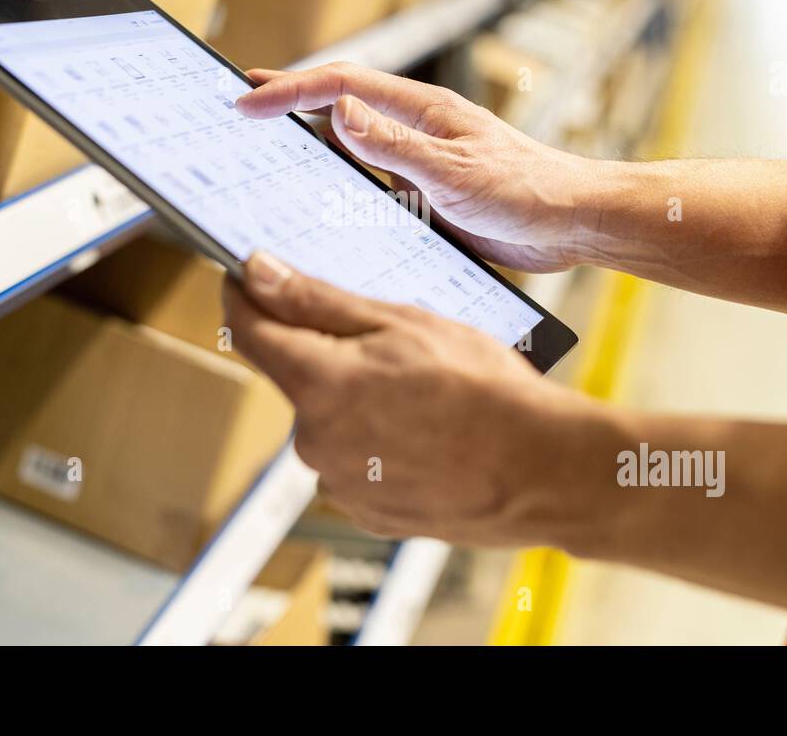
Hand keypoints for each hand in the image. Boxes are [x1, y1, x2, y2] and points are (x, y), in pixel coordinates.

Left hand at [223, 251, 603, 546]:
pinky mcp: (368, 513)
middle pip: (298, 378)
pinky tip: (427, 435)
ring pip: (331, 422)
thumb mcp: (401, 323)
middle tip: (392, 342)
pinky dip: (380, 444)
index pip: (248, 330)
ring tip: (425, 396)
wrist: (543, 470)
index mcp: (317, 384)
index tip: (246, 276)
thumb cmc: (483, 389)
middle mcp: (314, 441)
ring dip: (359, 402)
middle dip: (330, 354)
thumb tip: (256, 273)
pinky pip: (357, 463)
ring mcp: (340, 483)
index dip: (243, 296)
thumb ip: (316, 301)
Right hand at [237, 63, 597, 272]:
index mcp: (422, 110)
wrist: (573, 222)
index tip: (248, 99)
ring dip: (312, 135)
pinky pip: (373, 178)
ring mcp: (421, 159)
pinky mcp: (428, 192)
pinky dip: (340, 176)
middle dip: (291, 99)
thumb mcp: (454, 171)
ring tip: (269, 138)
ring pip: (354, 141)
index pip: (342, 86)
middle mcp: (417, 128)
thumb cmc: (528, 191)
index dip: (290, 89)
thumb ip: (394, 145)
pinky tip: (323, 191)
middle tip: (244, 99)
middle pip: (341, 102)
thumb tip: (339, 109)